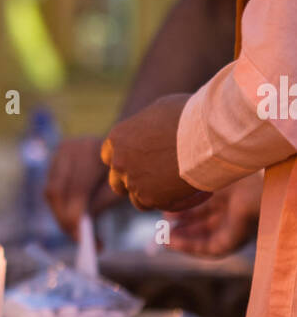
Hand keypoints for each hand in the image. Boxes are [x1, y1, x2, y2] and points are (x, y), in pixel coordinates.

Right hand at [46, 136, 115, 237]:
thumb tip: (79, 228)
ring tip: (78, 232)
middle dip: (64, 219)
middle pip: (56, 191)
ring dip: (61, 216)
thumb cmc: (124, 170)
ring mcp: (59, 154)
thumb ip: (100, 203)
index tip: (80, 238)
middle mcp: (70, 149)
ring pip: (51, 192)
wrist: (123, 149)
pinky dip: (61, 208)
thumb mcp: (118, 187)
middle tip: (78, 240)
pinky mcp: (54, 163)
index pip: (76, 188)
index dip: (74, 214)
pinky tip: (74, 219)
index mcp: (92, 150)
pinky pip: (51, 191)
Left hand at [101, 95, 209, 211]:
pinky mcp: (152, 199)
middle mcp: (120, 162)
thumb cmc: (190, 115)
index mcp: (118, 138)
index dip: (126, 161)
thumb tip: (152, 132)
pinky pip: (164, 206)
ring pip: (138, 199)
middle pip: (118, 181)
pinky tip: (204, 193)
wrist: (207, 134)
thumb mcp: (161, 110)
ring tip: (185, 187)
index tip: (144, 161)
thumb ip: (148, 128)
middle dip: (135, 182)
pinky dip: (182, 202)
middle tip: (160, 179)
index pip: (110, 156)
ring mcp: (133, 182)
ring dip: (158, 195)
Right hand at [163, 172, 261, 256]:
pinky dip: (188, 246)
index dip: (184, 210)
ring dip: (182, 239)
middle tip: (160, 228)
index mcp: (230, 193)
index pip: (203, 205)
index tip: (165, 211)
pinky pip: (207, 247)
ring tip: (162, 239)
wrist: (252, 188)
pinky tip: (172, 242)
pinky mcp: (232, 242)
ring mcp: (233, 228)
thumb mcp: (202, 181)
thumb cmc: (231, 178)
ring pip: (203, 238)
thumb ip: (186, 189)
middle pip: (202, 223)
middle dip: (181, 227)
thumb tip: (165, 194)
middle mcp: (232, 212)